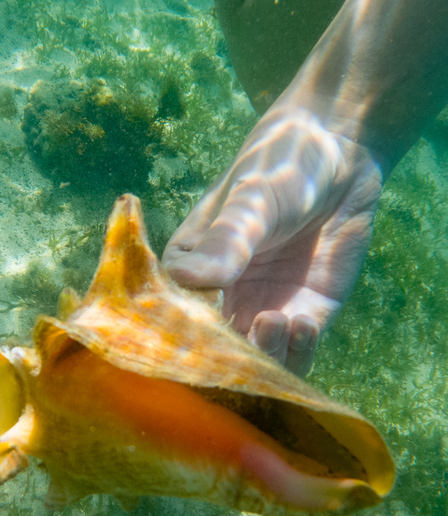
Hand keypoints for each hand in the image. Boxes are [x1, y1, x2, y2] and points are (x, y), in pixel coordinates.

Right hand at [162, 107, 382, 374]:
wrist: (342, 153)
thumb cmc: (279, 167)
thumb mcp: (249, 200)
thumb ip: (225, 241)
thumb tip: (189, 278)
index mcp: (187, 275)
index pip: (174, 319)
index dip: (182, 339)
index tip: (196, 341)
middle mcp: (220, 302)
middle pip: (212, 352)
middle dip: (224, 360)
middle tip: (240, 343)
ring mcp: (261, 311)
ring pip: (253, 362)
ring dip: (262, 357)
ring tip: (275, 320)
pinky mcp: (305, 315)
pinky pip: (295, 354)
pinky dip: (297, 352)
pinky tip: (303, 323)